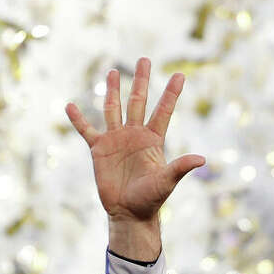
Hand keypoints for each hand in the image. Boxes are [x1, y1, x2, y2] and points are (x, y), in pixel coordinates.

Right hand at [65, 59, 204, 260]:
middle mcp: (135, 134)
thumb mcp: (167, 181)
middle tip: (144, 60)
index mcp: (153, 139)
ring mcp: (116, 140)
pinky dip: (78, 119)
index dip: (171, 93)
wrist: (128, 212)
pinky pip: (87, 130)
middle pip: (138, 102)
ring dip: (113, 90)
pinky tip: (71, 106)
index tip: (180, 75)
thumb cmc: (150, 198)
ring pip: (113, 109)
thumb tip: (202, 159)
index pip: (164, 111)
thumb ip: (180, 167)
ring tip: (113, 71)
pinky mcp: (99, 149)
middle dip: (141, 81)